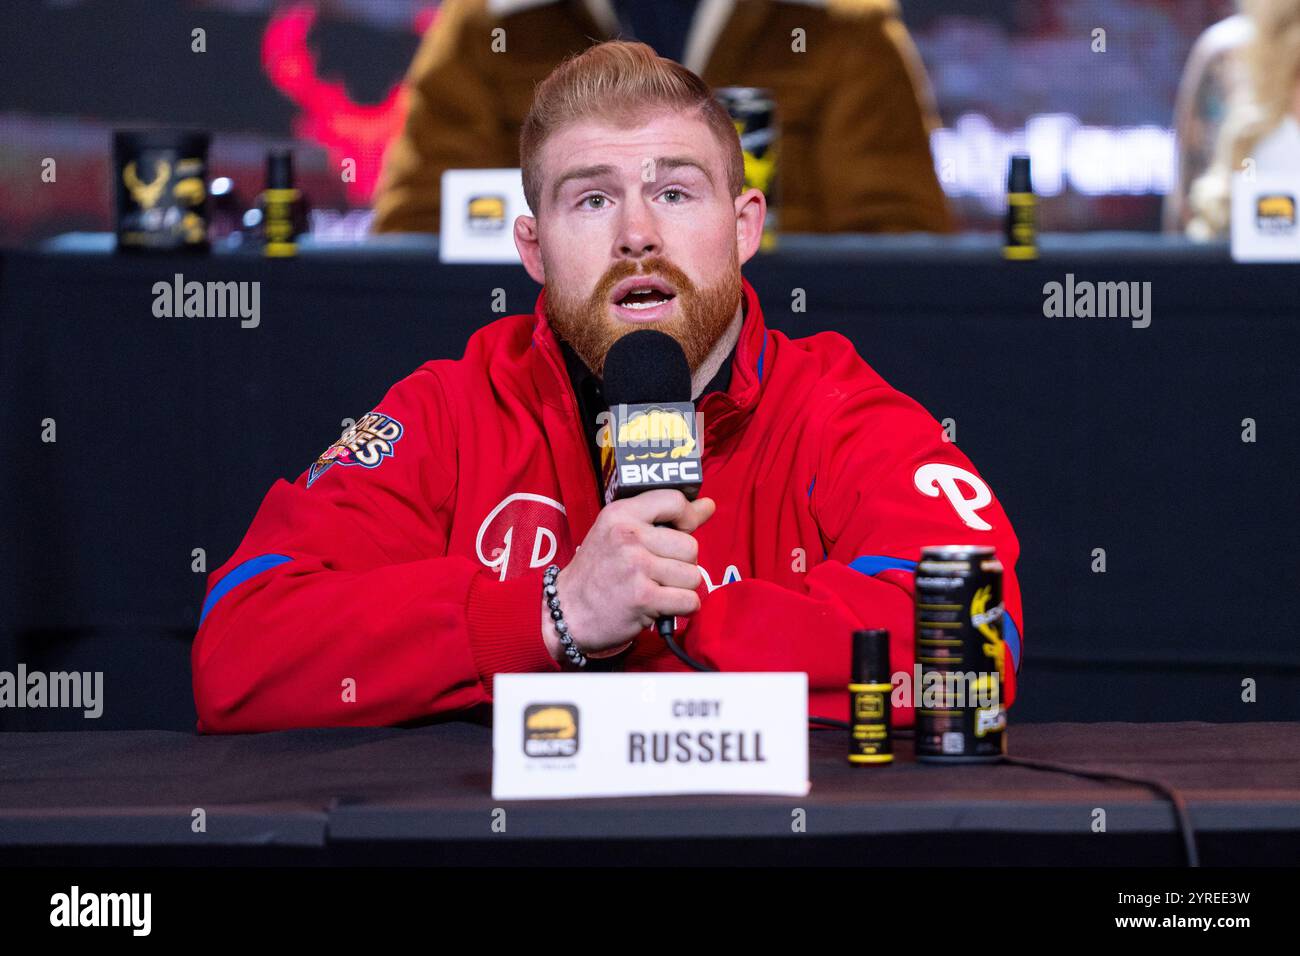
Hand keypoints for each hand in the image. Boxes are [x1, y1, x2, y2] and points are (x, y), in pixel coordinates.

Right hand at [541, 491, 715, 660]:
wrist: (567, 611)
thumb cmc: (599, 570)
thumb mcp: (621, 532)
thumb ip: (665, 518)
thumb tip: (708, 505)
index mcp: (621, 513)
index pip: (675, 501)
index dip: (688, 518)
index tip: (681, 532)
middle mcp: (628, 536)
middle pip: (691, 546)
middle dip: (683, 564)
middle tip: (659, 572)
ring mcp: (636, 567)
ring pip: (693, 576)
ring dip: (682, 588)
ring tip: (658, 589)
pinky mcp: (643, 598)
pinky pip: (689, 601)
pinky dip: (682, 608)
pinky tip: (663, 606)